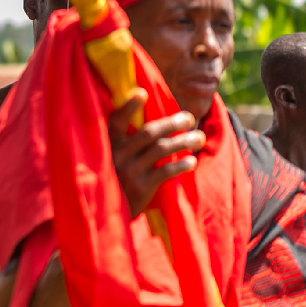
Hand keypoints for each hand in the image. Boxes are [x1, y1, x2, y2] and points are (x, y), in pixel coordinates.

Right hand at [108, 92, 204, 216]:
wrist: (106, 214)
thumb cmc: (113, 180)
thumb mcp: (110, 159)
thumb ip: (124, 143)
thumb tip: (153, 123)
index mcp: (107, 145)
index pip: (116, 121)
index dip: (128, 106)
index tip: (141, 92)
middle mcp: (117, 155)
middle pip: (148, 132)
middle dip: (171, 123)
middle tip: (189, 117)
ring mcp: (129, 172)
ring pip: (161, 150)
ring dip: (183, 141)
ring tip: (199, 137)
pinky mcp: (141, 188)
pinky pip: (165, 172)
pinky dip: (181, 165)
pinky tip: (191, 161)